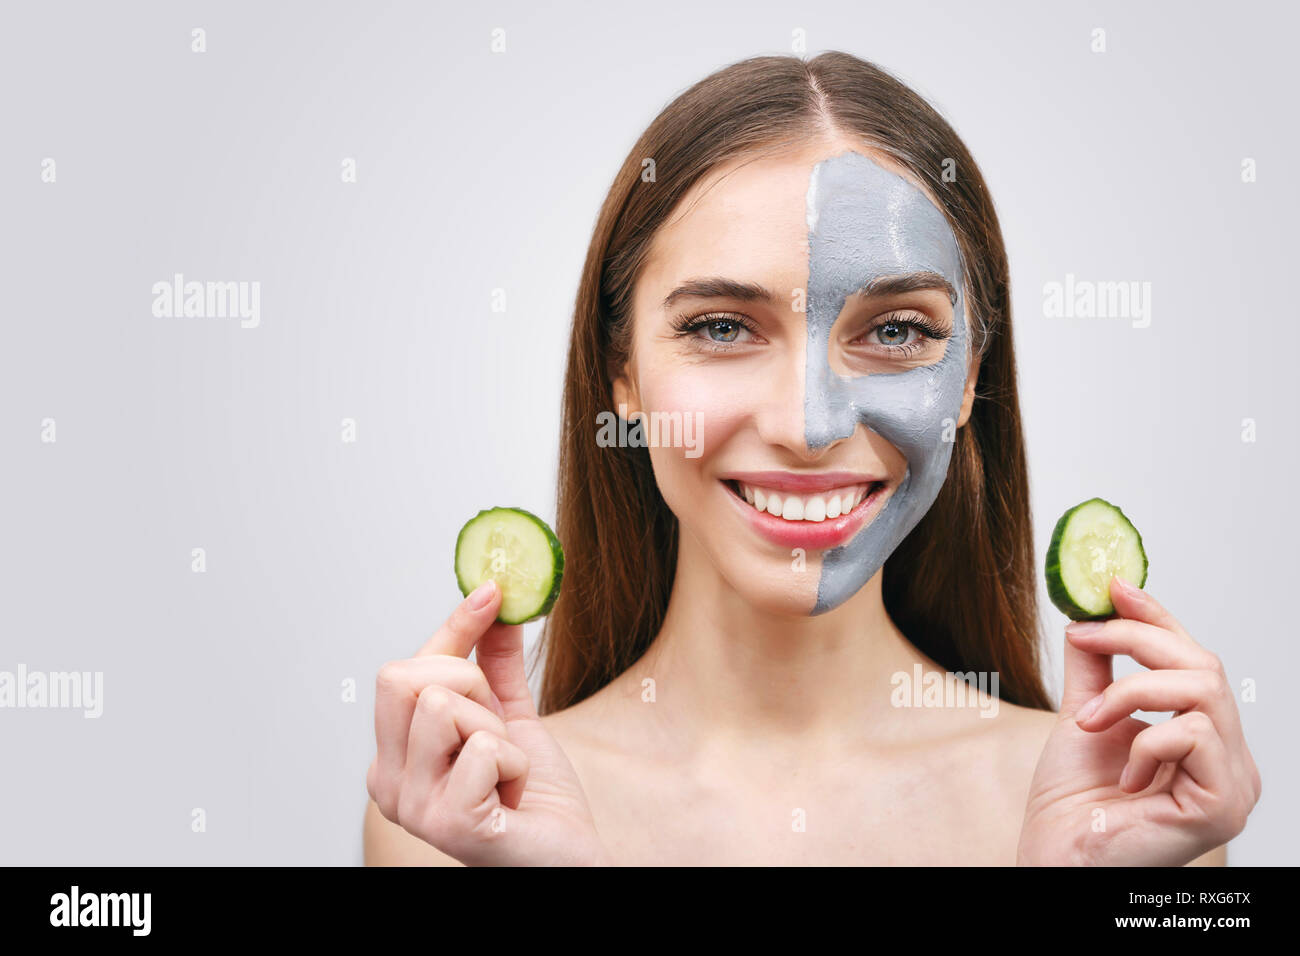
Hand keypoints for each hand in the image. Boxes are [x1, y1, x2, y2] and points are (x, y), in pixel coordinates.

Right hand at [366, 579, 611, 865]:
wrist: (567, 858)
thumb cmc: (535, 800)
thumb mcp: (511, 717)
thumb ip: (495, 664)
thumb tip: (493, 599)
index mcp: (393, 756)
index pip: (401, 669)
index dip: (451, 629)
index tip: (492, 592)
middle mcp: (387, 783)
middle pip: (405, 676)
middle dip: (470, 684)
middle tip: (497, 729)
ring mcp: (411, 806)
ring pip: (443, 705)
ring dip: (496, 730)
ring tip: (506, 770)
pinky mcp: (445, 823)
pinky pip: (482, 748)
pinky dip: (515, 764)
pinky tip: (513, 797)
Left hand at [1017, 576, 1260, 865]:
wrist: (1057, 860)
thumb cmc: (1071, 805)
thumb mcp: (1085, 716)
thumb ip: (1097, 668)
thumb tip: (1095, 612)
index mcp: (1204, 739)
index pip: (1194, 661)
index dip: (1158, 619)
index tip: (1116, 587)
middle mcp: (1229, 760)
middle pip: (1203, 664)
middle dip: (1137, 640)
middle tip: (1085, 637)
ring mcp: (1234, 784)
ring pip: (1201, 689)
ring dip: (1130, 692)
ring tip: (1088, 721)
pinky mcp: (1225, 805)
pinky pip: (1193, 734)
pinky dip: (1145, 741)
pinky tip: (1126, 775)